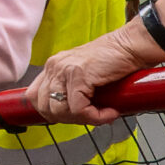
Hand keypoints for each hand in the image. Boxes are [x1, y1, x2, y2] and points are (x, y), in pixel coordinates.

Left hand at [30, 23, 164, 124]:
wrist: (130, 46)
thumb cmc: (114, 62)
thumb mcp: (84, 76)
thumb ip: (71, 90)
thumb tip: (68, 117)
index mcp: (53, 67)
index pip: (34, 96)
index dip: (50, 112)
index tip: (70, 117)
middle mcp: (54, 66)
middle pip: (44, 107)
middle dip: (67, 119)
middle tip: (89, 117)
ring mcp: (64, 69)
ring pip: (59, 111)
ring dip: (82, 119)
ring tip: (101, 114)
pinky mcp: (78, 75)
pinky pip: (79, 109)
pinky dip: (96, 116)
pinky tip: (109, 112)